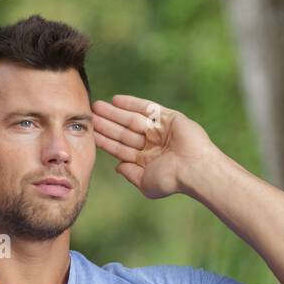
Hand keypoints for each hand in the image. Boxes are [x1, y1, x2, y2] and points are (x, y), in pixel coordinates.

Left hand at [91, 95, 219, 198]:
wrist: (194, 168)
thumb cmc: (171, 180)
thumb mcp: (145, 182)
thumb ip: (130, 173)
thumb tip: (117, 166)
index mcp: (146, 160)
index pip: (120, 148)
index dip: (105, 140)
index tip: (89, 133)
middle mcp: (152, 144)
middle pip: (123, 131)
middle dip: (106, 124)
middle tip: (89, 114)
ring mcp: (160, 129)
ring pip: (132, 119)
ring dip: (114, 113)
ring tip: (97, 106)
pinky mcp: (168, 117)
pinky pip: (146, 108)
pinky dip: (132, 103)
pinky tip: (115, 100)